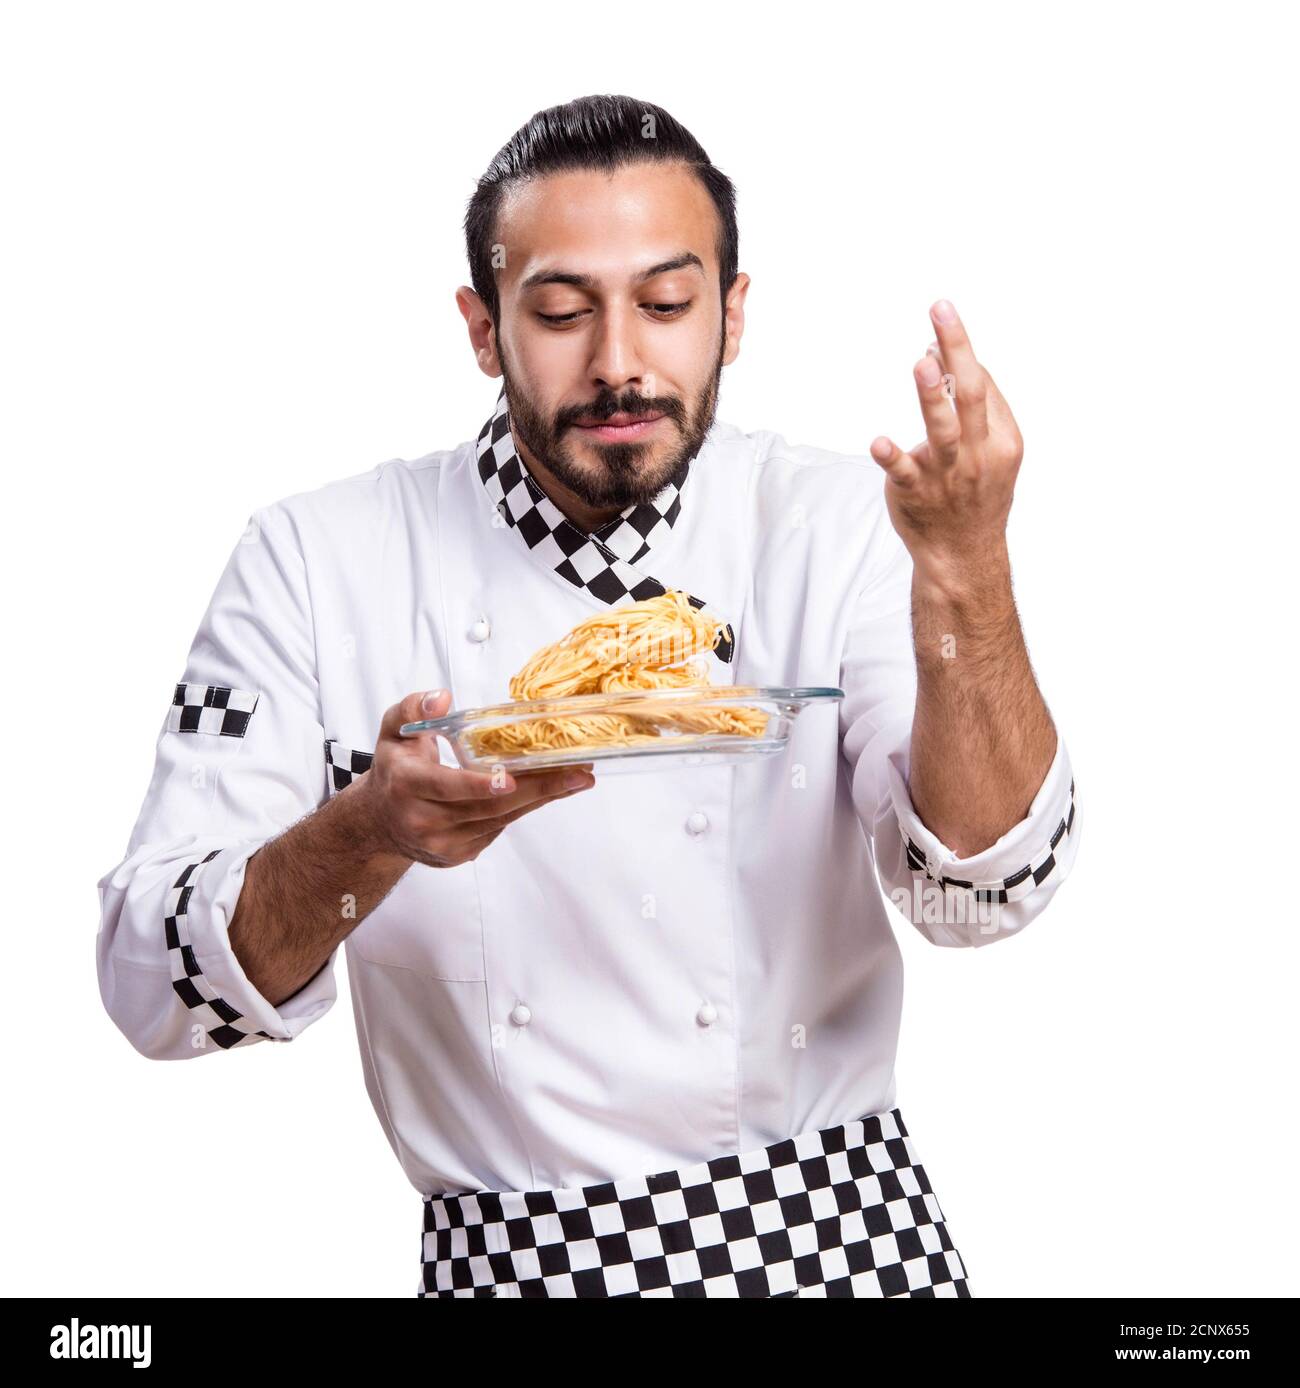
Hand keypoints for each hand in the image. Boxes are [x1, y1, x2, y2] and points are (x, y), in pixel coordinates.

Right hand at [354, 690, 594, 867]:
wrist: (379, 823)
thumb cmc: (394, 770)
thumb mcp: (394, 731)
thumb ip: (412, 708)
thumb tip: (443, 699)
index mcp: (406, 785)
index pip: (445, 787)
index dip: (478, 784)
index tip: (510, 778)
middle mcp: (424, 820)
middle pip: (487, 807)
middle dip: (536, 789)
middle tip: (577, 774)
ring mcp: (443, 843)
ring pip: (499, 820)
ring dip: (540, 799)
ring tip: (575, 779)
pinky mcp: (459, 854)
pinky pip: (498, 829)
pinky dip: (524, 808)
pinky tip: (548, 791)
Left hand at [869, 300, 1023, 583]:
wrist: (964, 554)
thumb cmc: (975, 492)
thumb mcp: (990, 450)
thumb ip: (972, 406)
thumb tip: (941, 355)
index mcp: (1003, 439)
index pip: (982, 385)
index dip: (961, 351)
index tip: (940, 320)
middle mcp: (978, 454)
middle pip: (970, 394)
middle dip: (958, 350)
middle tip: (941, 310)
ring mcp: (948, 474)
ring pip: (943, 430)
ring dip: (933, 396)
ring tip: (922, 364)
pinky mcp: (916, 492)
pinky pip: (904, 472)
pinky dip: (892, 457)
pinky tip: (879, 443)